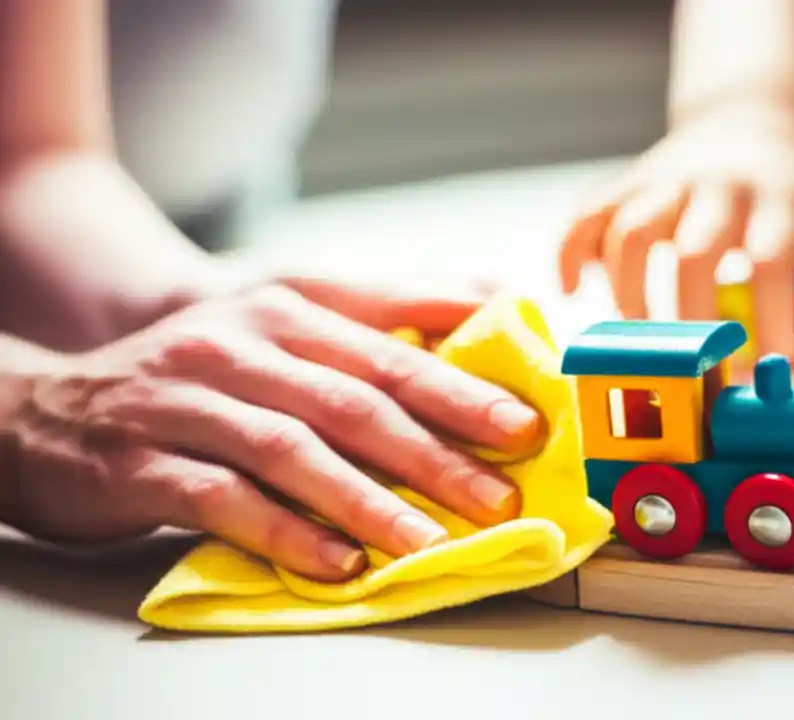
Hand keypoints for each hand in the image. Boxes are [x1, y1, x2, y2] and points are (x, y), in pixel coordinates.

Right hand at [0, 277, 540, 581]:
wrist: (40, 406)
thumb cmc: (192, 376)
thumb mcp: (275, 331)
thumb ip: (370, 331)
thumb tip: (485, 313)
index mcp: (287, 305)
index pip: (392, 335)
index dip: (465, 377)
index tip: (528, 418)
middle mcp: (242, 342)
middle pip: (357, 396)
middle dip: (439, 446)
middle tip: (502, 489)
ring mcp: (190, 399)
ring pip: (295, 447)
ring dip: (372, 498)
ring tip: (432, 540)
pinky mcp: (142, 461)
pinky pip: (225, 499)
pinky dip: (287, 533)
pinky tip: (340, 562)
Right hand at [559, 95, 793, 357]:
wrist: (749, 113)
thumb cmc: (786, 182)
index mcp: (774, 200)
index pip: (772, 260)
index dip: (770, 315)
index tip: (771, 362)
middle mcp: (718, 188)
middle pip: (695, 254)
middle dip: (689, 317)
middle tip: (692, 360)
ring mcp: (668, 183)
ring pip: (631, 232)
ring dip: (627, 291)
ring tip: (635, 332)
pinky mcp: (629, 182)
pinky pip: (587, 214)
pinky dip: (570, 253)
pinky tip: (573, 289)